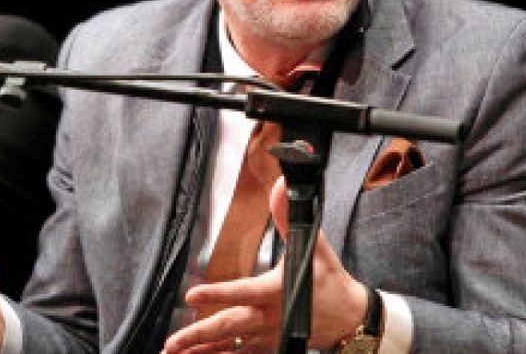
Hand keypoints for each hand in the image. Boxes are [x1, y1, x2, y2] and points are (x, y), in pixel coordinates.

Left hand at [162, 178, 367, 352]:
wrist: (351, 319)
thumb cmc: (331, 282)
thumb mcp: (315, 248)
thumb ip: (290, 218)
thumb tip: (281, 187)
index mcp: (277, 292)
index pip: (243, 292)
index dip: (218, 293)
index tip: (192, 294)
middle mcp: (269, 318)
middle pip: (230, 327)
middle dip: (200, 334)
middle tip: (173, 342)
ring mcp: (268, 336)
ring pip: (230, 346)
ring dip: (202, 350)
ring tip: (175, 353)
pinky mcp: (269, 346)